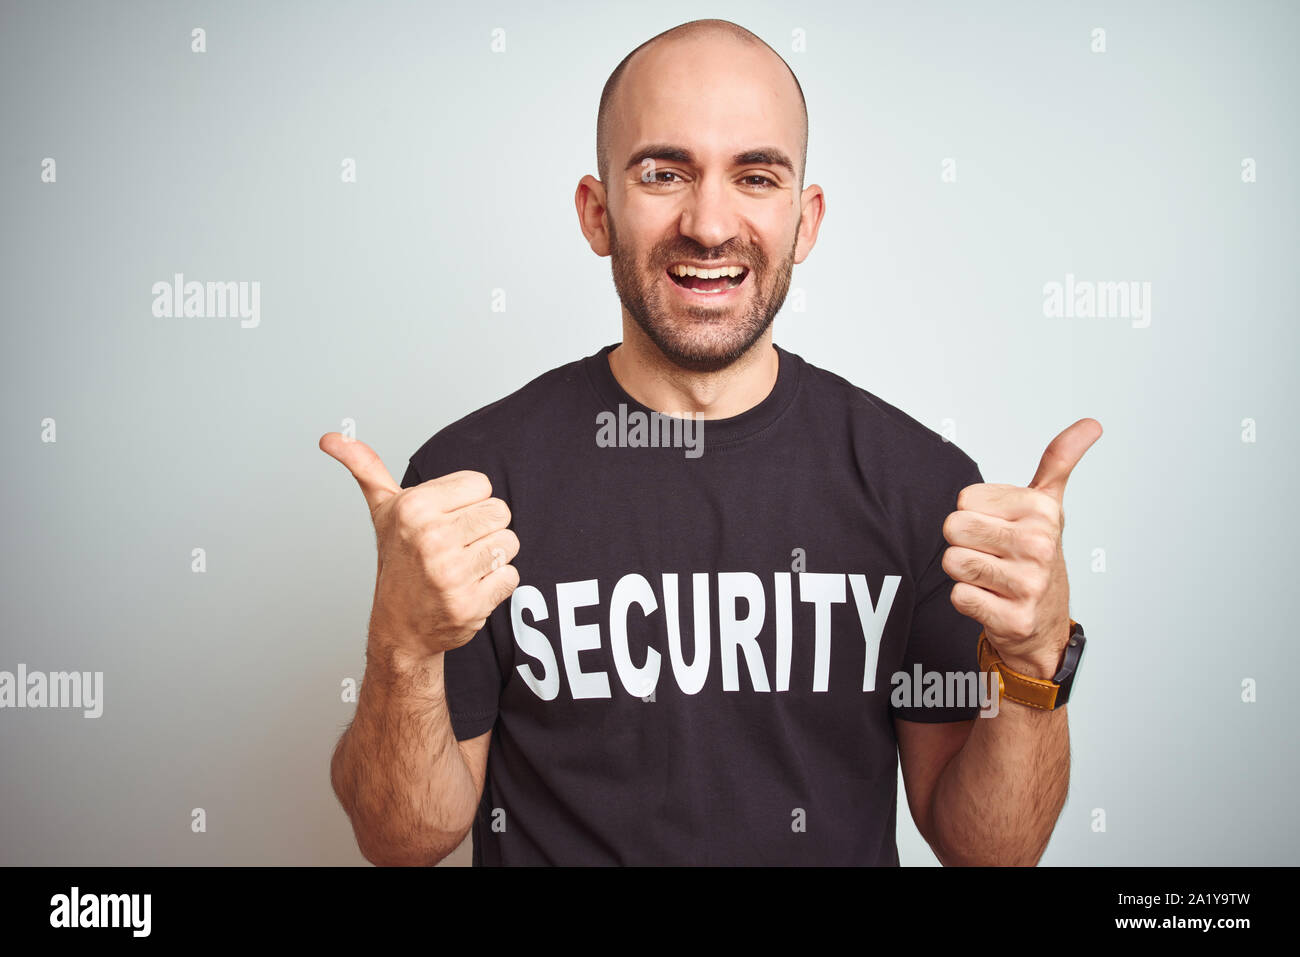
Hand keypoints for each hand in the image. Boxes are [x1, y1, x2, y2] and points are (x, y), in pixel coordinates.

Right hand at [319, 433, 519, 658]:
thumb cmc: (397, 562)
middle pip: (500, 511)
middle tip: (458, 544)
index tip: (447, 519)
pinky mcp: (470, 604)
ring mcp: (451, 574)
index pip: (482, 484)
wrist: (400, 628)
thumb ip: (365, 467)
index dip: (468, 501)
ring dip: (493, 555)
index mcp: (414, 507)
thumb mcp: (382, 510)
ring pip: (510, 542)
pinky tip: (470, 587)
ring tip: (464, 565)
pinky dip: (497, 583)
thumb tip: (330, 437)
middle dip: (484, 527)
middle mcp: (432, 538)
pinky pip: (512, 575)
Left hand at [941, 418, 1101, 678]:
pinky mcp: (1014, 618)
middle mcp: (1039, 545)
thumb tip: (1092, 423)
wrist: (1045, 623)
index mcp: (1041, 511)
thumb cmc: (1035, 556)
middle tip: (991, 556)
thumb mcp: (1048, 505)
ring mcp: (1028, 583)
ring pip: (953, 562)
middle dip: (964, 544)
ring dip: (965, 573)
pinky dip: (968, 600)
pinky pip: (958, 596)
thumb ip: (1059, 460)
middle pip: (953, 528)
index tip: (999, 530)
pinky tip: (992, 601)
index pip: (963, 499)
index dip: (973, 516)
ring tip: (992, 578)